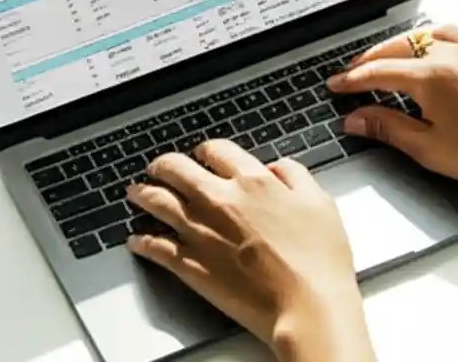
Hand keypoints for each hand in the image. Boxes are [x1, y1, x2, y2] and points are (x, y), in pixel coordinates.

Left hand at [127, 141, 373, 361]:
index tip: (203, 156)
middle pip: (176, 168)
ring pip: (157, 201)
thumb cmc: (318, 261)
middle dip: (164, 165)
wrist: (306, 306)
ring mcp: (200, 231)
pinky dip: (141, 240)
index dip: (206, 151)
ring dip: (143, 194)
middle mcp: (220, 200)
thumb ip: (295, 176)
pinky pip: (154, 245)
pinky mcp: (189, 263)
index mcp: (253, 181)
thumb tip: (278, 167)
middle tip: (159, 168)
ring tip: (136, 193)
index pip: (216, 150)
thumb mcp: (320, 203)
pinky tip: (137, 239)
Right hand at [331, 24, 457, 278]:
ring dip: (403, 43)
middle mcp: (454, 53)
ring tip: (388, 57)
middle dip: (372, 58)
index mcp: (433, 77)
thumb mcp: (429, 148)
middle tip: (354, 72)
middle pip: (399, 46)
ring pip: (427, 32)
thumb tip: (356, 119)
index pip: (379, 72)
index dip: (352, 80)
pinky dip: (435, 37)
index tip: (336, 85)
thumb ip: (387, 128)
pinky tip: (432, 49)